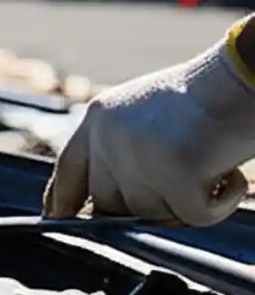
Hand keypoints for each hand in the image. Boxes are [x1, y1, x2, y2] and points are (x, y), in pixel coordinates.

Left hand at [44, 23, 254, 225]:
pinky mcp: (174, 172)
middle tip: (187, 178)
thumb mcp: (145, 117)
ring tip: (210, 163)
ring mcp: (138, 154)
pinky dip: (221, 204)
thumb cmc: (209, 99)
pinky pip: (195, 216)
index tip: (57, 219)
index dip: (61, 200)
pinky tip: (230, 173)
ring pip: (152, 215)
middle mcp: (109, 136)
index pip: (68, 169)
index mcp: (99, 118)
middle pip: (110, 204)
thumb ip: (121, 153)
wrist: (246, 75)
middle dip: (146, 204)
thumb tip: (105, 210)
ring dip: (187, 202)